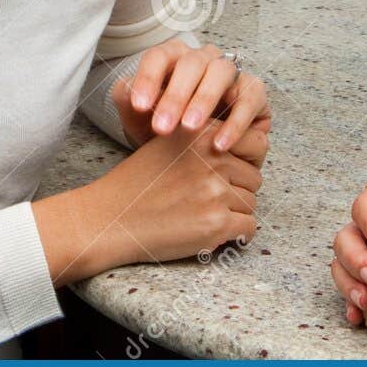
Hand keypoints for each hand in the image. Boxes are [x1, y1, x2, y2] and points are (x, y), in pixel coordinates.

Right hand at [35, 121, 262, 284]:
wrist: (109, 218)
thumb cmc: (136, 183)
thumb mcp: (168, 143)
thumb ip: (204, 140)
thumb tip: (246, 146)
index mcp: (202, 132)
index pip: (256, 141)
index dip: (247, 159)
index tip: (234, 172)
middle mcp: (213, 157)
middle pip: (254, 176)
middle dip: (238, 189)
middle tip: (212, 200)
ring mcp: (216, 191)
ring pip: (251, 203)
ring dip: (234, 212)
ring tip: (205, 215)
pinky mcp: (216, 223)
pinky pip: (248, 227)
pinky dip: (236, 234)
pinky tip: (213, 232)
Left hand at [110, 39, 270, 152]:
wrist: (199, 154)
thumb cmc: (168, 131)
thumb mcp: (141, 121)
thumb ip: (127, 103)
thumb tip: (126, 90)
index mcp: (172, 58)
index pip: (159, 56)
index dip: (148, 78)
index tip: (138, 106)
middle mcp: (203, 59)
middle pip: (191, 63)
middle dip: (175, 95)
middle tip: (162, 127)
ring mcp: (231, 73)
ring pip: (221, 72)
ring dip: (205, 99)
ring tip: (191, 128)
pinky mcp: (254, 91)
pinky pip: (249, 97)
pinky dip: (236, 121)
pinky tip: (220, 143)